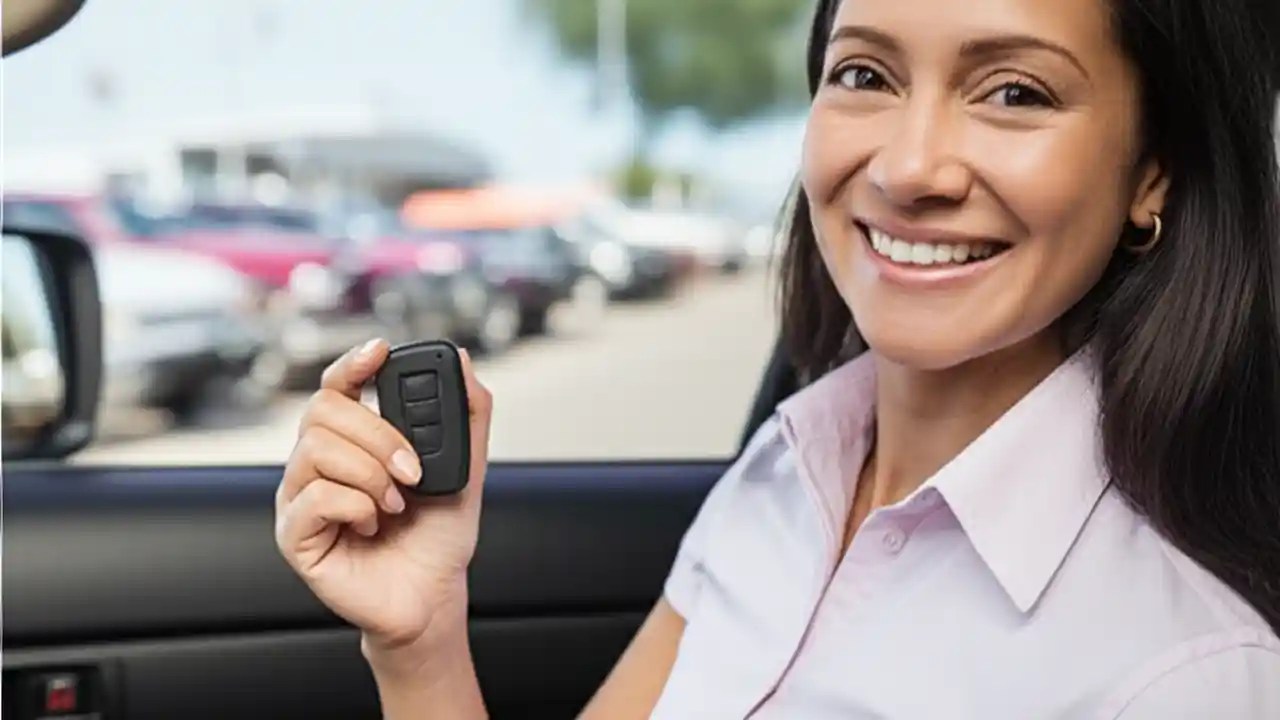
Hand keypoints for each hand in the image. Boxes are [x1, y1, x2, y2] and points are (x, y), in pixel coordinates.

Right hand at [275, 338, 492, 653]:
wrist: (432, 594)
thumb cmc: (439, 535)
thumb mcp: (468, 467)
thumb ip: (468, 413)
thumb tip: (462, 359)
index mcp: (353, 439)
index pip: (337, 384)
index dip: (352, 362)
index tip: (380, 352)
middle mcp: (319, 461)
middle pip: (323, 410)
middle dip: (378, 435)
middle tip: (412, 471)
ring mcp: (301, 495)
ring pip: (316, 448)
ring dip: (371, 474)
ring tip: (396, 504)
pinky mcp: (295, 533)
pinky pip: (317, 495)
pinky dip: (358, 507)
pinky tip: (373, 525)